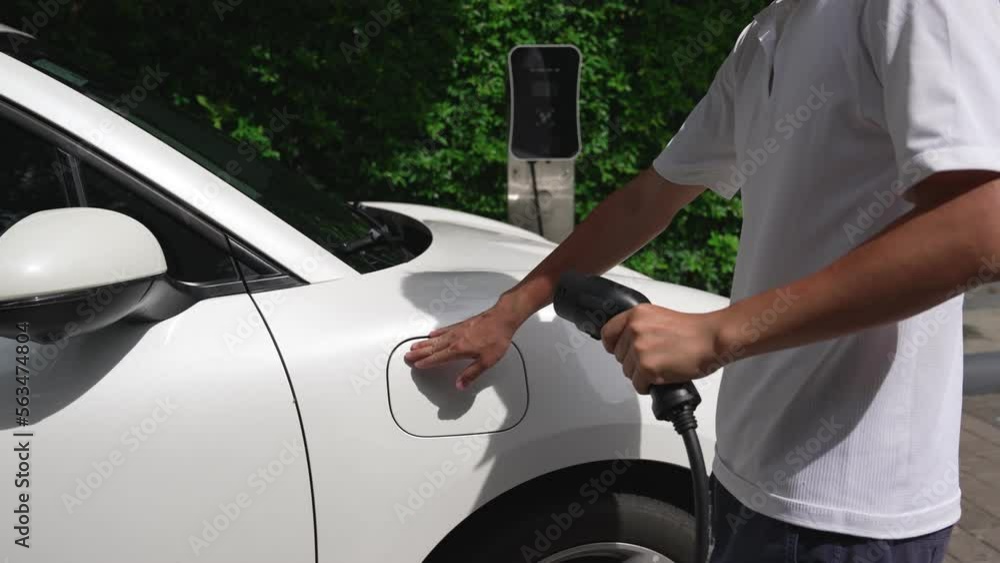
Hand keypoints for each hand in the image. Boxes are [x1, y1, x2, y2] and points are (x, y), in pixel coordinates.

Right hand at [403, 304, 521, 389]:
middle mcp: (455, 339)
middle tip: (408, 356)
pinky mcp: (461, 325)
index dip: (427, 363)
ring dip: (424, 343)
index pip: (438, 358)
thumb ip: (471, 374)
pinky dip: (436, 333)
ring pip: (436, 339)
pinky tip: (432, 334)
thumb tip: (459, 385)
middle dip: (419, 353)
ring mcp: (457, 331)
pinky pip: (444, 330)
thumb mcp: (486, 361)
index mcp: (458, 350)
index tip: (417, 365)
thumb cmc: (496, 338)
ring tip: (414, 346)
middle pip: (433, 348)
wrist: (502, 318)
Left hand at [600, 303, 723, 393]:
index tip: (616, 350)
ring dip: (642, 374)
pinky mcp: (647, 368)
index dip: (612, 345)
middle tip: (654, 359)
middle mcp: (634, 330)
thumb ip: (641, 327)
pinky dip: (648, 386)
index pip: (607, 332)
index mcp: (637, 315)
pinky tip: (661, 378)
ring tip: (661, 367)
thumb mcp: (660, 318)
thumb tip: (628, 343)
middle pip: (618, 356)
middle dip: (633, 362)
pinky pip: (638, 385)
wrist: (712, 339)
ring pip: (628, 372)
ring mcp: (639, 349)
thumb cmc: (694, 331)